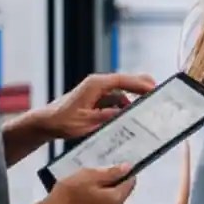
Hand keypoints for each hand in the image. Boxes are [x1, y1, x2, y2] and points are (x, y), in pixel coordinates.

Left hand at [40, 72, 155, 139]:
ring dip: (133, 101)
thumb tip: (125, 113)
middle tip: (157, 94)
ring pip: (121, 93)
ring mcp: (97, 91)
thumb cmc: (62, 121)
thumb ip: (106, 117)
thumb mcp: (87, 122)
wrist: (46, 123)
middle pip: (125, 81)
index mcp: (95, 85)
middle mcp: (98, 84)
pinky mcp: (97, 99)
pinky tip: (130, 118)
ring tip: (146, 110)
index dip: (139, 84)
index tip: (154, 89)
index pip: (122, 80)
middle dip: (141, 86)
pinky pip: (115, 101)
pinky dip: (124, 108)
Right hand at [44, 164, 136, 203]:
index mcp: (115, 200)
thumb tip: (127, 168)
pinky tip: (79, 194)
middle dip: (111, 181)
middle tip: (95, 171)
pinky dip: (93, 200)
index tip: (116, 163)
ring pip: (107, 201)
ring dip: (101, 190)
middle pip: (119, 193)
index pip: (130, 183)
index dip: (125, 171)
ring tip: (84, 181)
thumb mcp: (89, 177)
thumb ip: (111, 173)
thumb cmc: (68, 196)